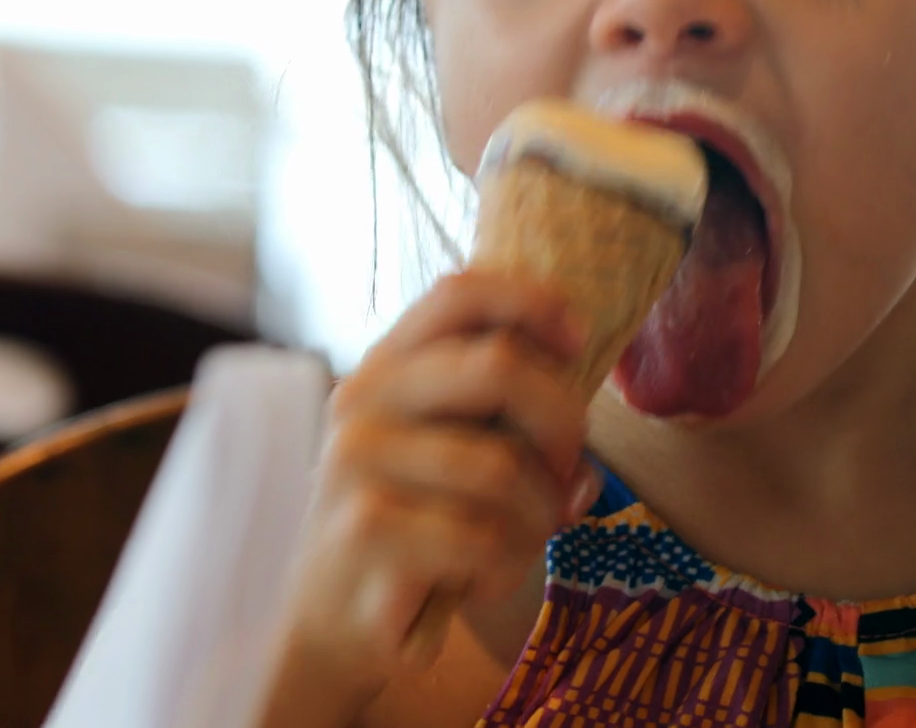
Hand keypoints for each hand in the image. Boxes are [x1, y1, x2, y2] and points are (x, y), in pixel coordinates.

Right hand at [261, 272, 601, 725]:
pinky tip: (482, 581)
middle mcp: (363, 400)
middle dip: (561, 424)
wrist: (331, 622)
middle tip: (565, 475)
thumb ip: (513, 430)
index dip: (533, 303)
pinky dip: (506, 567)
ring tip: (519, 543)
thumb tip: (584, 472)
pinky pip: (483, 536)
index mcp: (386, 365)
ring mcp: (357, 462)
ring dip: (538, 516)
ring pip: (503, 466)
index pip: (458, 293)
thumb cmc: (414, 528)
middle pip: (499, 366)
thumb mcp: (455, 458)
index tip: (580, 342)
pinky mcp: (366, 528)